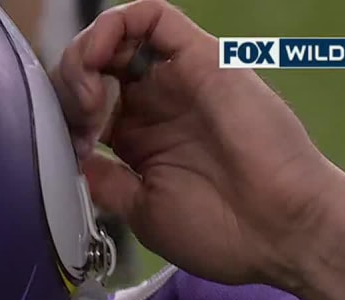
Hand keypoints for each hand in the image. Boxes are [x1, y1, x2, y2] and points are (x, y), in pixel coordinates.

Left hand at [51, 0, 344, 288]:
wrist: (283, 231)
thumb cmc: (225, 232)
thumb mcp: (142, 211)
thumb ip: (105, 180)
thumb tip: (69, 158)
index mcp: (140, 139)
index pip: (82, 103)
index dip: (60, 118)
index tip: (66, 153)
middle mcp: (156, 103)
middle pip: (91, 66)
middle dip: (66, 87)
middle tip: (77, 127)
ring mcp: (177, 78)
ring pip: (114, 35)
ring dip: (82, 57)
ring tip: (87, 99)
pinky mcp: (200, 58)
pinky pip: (153, 16)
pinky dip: (114, 26)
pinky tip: (99, 65)